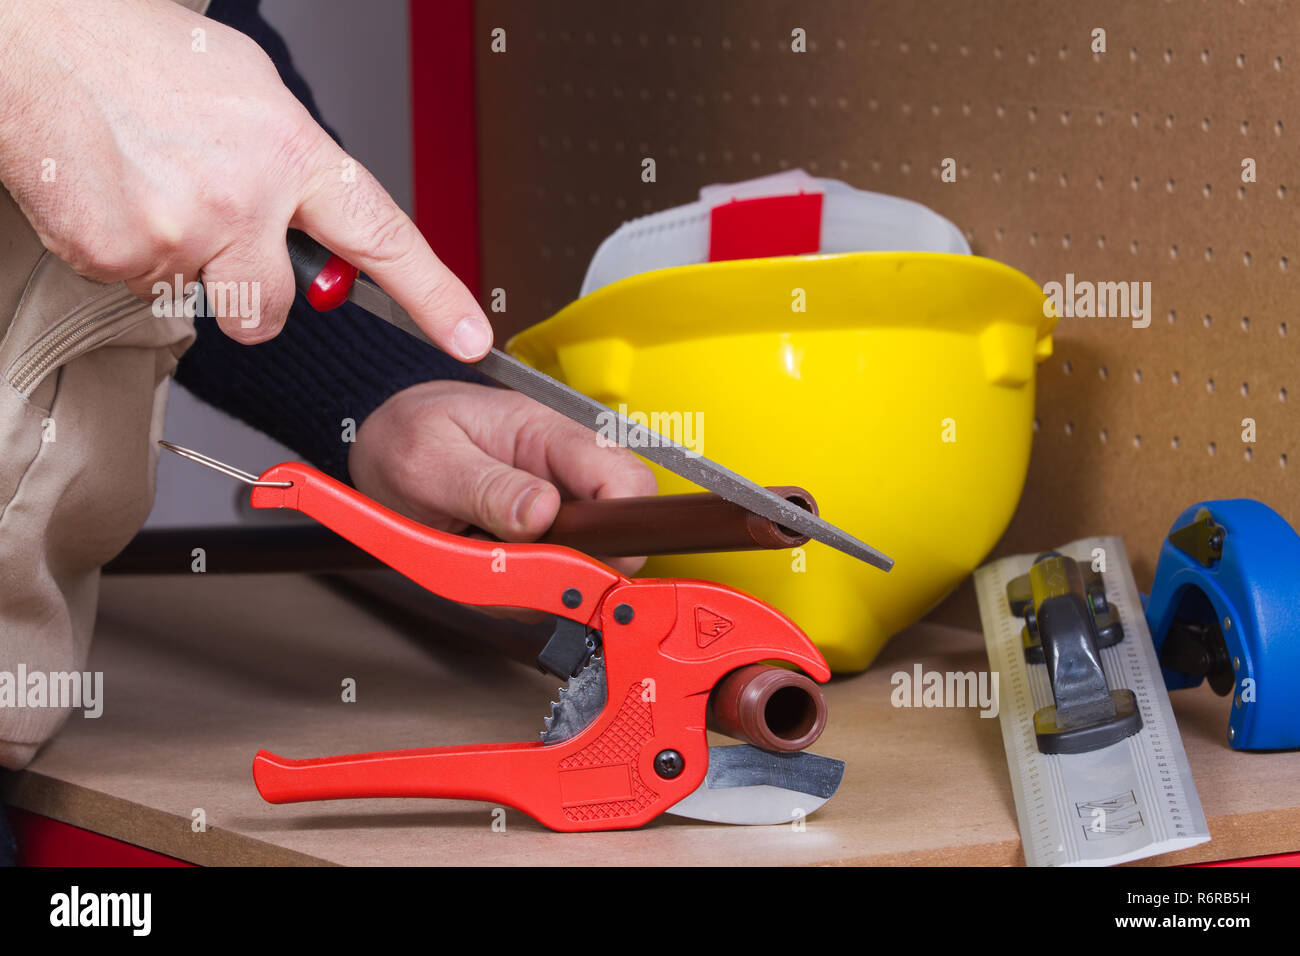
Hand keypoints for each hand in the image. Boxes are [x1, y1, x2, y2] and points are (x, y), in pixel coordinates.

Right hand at [0, 0, 491, 358]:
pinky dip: (122, 252)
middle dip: (252, 293)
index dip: (433, 295)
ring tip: (150, 190)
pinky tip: (111, 193)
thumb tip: (317, 217)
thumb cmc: (136, 51)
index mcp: (289, 151)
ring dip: (182, 267)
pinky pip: (136, 286)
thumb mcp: (248, 91)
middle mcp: (244, 198)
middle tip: (212, 233)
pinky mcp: (119, 257)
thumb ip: (293, 164)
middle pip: (276, 309)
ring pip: (201, 300)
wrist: (35, 34)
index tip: (468, 337)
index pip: (382, 237)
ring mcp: (181, 232)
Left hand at [348, 381, 658, 573]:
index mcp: (549, 433)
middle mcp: (564, 473)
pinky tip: (479, 561)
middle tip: (506, 565)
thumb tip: (541, 511)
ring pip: (575, 572)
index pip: (623, 478)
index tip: (577, 561)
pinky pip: (544, 587)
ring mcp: (556, 512)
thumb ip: (484, 486)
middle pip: (611, 535)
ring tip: (475, 552)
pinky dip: (508, 590)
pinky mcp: (540, 544)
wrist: (386, 449)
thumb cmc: (407, 434)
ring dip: (524, 582)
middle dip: (560, 568)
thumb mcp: (429, 458)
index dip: (618, 528)